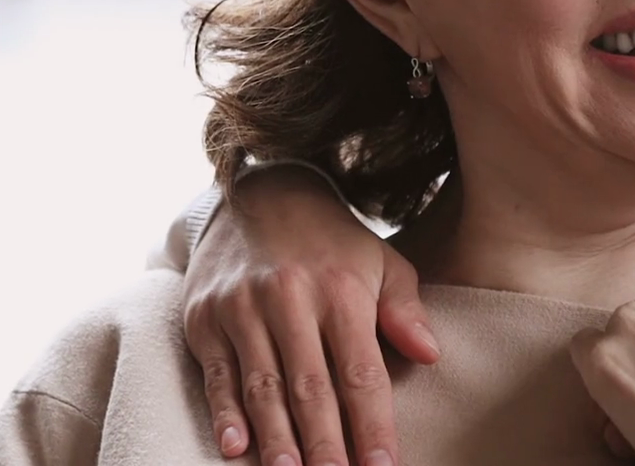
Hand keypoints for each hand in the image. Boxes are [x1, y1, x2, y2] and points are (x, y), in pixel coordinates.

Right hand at [182, 165, 439, 465]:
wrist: (259, 194)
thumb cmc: (332, 242)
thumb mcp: (380, 261)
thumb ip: (404, 309)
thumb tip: (429, 355)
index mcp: (340, 291)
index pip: (360, 372)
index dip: (372, 425)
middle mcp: (289, 300)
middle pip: (310, 388)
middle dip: (326, 445)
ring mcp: (242, 309)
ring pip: (262, 387)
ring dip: (277, 440)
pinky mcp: (205, 318)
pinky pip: (217, 374)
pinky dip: (225, 413)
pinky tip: (236, 448)